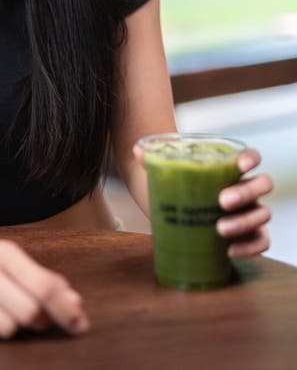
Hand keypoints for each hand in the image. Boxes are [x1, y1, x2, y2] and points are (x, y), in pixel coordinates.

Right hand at [0, 237, 90, 344]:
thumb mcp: (14, 262)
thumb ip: (45, 281)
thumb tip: (77, 306)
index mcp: (4, 253)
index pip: (43, 286)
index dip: (65, 309)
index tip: (79, 324)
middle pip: (28, 312)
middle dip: (38, 321)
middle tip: (34, 317)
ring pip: (5, 329)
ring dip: (10, 327)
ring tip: (1, 310)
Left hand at [131, 142, 273, 259]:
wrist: (179, 210)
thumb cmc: (176, 186)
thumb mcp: (165, 172)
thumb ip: (152, 158)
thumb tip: (137, 150)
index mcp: (229, 167)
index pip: (250, 157)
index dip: (250, 157)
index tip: (239, 164)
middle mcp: (245, 188)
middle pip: (262, 184)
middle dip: (245, 192)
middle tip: (221, 201)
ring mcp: (249, 211)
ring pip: (262, 214)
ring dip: (245, 222)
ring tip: (219, 229)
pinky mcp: (248, 235)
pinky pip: (261, 241)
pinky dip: (250, 247)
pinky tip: (229, 251)